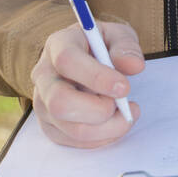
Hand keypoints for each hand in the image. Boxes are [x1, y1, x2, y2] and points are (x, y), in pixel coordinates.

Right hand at [31, 21, 144, 147]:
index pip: (67, 61)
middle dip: (98, 110)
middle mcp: (44, 75)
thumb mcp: (116, 35)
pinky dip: (101, 138)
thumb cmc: (100, 46)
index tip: (124, 87)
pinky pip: (73, 141)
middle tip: (124, 104)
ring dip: (106, 128)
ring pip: (69, 127)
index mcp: (58, 45)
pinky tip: (114, 124)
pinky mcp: (49, 125)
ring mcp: (43, 103)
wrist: (85, 59)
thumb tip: (134, 66)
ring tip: (126, 115)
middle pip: (60, 102)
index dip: (96, 76)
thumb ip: (126, 46)